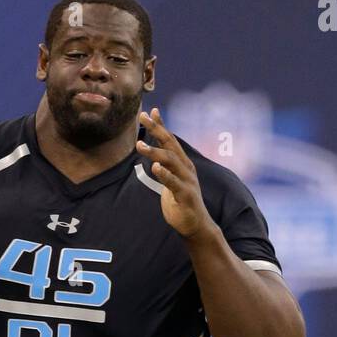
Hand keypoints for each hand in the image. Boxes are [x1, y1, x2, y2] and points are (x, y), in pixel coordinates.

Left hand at [136, 107, 213, 240]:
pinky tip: (156, 167)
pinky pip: (174, 183)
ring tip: (140, 145)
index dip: (161, 125)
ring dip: (155, 152)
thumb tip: (156, 157)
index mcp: (182, 163)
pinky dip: (165, 174)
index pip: (170, 140)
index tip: (151, 111)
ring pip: (171, 161)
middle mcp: (186, 168)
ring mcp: (187, 181)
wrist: (196, 225)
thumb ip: (165, 168)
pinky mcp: (185, 196)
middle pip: (170, 144)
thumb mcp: (171, 181)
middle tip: (143, 117)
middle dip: (157, 129)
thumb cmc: (181, 202)